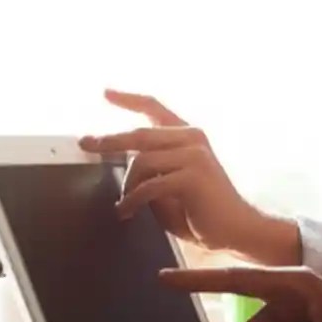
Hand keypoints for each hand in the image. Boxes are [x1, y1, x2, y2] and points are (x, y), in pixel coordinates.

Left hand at [80, 89, 299, 264]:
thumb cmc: (203, 210)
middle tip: (86, 143)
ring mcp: (195, 155)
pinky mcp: (193, 175)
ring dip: (127, 186)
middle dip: (109, 140)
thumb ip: (151, 168)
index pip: (155, 108)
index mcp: (188, 137)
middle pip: (140, 134)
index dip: (128, 99)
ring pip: (142, 161)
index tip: (106, 92)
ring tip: (123, 204)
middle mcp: (193, 138)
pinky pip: (150, 185)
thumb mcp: (170, 183)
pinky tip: (125, 210)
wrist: (236, 229)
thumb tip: (121, 163)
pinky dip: (132, 200)